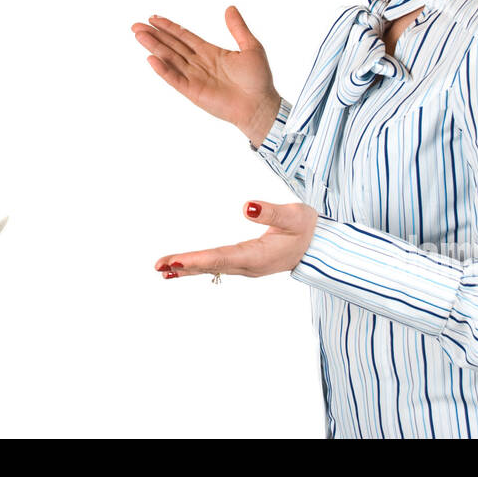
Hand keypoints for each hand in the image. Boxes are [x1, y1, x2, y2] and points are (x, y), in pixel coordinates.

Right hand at [131, 6, 280, 144]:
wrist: (260, 104)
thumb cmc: (258, 80)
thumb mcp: (251, 47)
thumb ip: (237, 28)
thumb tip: (230, 8)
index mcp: (209, 52)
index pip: (184, 36)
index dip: (169, 27)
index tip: (154, 17)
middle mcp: (198, 63)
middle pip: (171, 45)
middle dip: (154, 35)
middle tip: (136, 25)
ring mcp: (194, 77)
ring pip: (169, 59)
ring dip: (153, 47)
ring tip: (139, 35)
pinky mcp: (193, 92)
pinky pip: (174, 78)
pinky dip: (163, 69)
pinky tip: (151, 58)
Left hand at [153, 200, 317, 278]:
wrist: (318, 246)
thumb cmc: (307, 229)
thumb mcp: (295, 215)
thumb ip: (272, 212)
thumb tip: (247, 207)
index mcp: (257, 256)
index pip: (221, 257)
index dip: (198, 259)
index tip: (176, 260)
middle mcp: (247, 266)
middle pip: (211, 265)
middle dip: (185, 265)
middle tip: (159, 266)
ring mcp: (245, 267)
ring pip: (212, 268)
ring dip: (187, 268)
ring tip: (162, 269)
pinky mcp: (244, 263)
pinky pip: (216, 266)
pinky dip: (199, 266)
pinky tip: (183, 268)